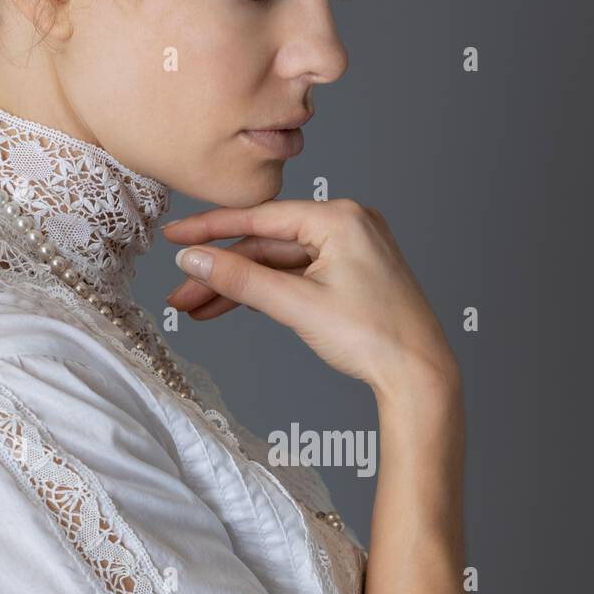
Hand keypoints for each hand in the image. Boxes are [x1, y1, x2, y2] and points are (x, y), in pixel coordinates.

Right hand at [161, 198, 457, 397]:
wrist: (419, 375)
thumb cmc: (375, 337)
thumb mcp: (298, 306)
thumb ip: (241, 280)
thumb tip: (194, 262)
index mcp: (340, 218)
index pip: (260, 218)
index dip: (211, 230)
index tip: (174, 238)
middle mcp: (348, 225)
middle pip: (267, 245)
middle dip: (221, 272)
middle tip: (181, 294)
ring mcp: (352, 250)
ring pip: (280, 264)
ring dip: (239, 286)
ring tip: (197, 309)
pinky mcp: (353, 274)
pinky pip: (299, 276)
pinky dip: (267, 292)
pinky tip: (232, 305)